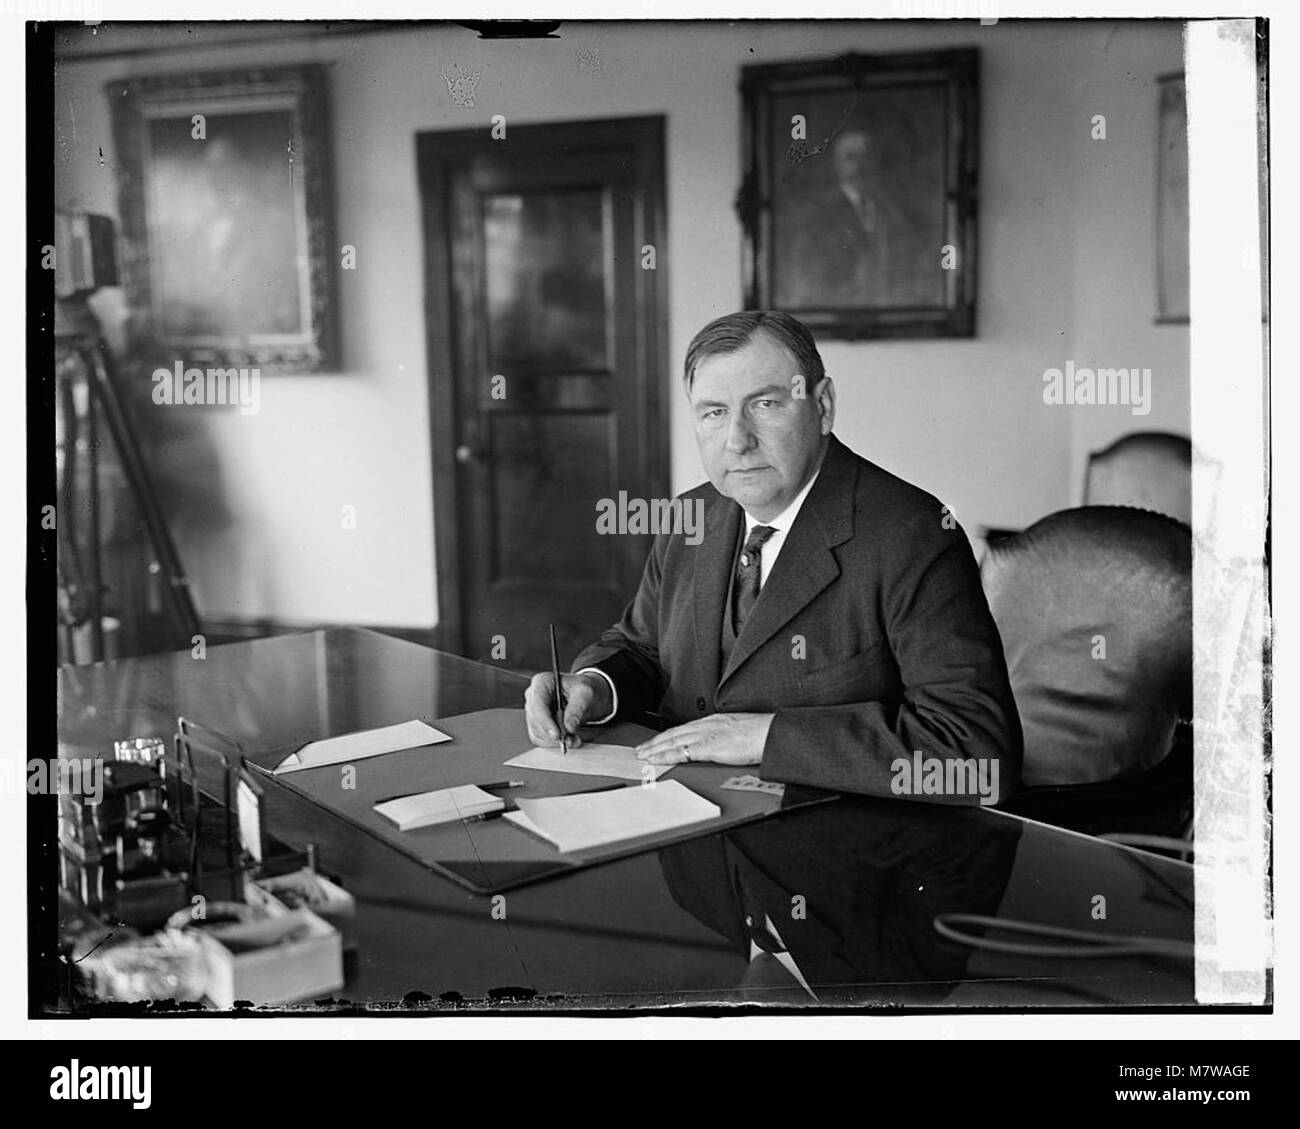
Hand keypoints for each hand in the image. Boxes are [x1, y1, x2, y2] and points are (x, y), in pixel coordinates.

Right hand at [523, 671, 611, 748]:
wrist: (585, 696)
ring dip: (555, 740)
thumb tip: (569, 727)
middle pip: (536, 720)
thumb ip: (577, 709)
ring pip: (537, 732)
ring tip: (574, 739)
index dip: (546, 722)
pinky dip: (554, 743)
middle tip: (572, 739)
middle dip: (554, 733)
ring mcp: (533, 711)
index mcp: (542, 682)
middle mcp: (533, 696)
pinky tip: (567, 739)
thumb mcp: (586, 694)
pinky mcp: (536, 724)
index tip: (557, 735)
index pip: (538, 704)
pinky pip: (540, 738)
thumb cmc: (584, 690)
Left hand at [634, 713, 774, 766]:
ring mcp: (707, 735)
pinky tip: (656, 760)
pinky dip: (666, 755)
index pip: (683, 729)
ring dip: (655, 749)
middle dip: (654, 742)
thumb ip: (725, 736)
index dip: (667, 736)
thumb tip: (721, 745)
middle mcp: (707, 725)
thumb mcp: (738, 731)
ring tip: (642, 756)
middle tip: (640, 750)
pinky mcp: (710, 747)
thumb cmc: (761, 734)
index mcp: (714, 721)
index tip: (656, 742)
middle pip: (673, 734)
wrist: (772, 733)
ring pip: (673, 741)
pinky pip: (682, 752)